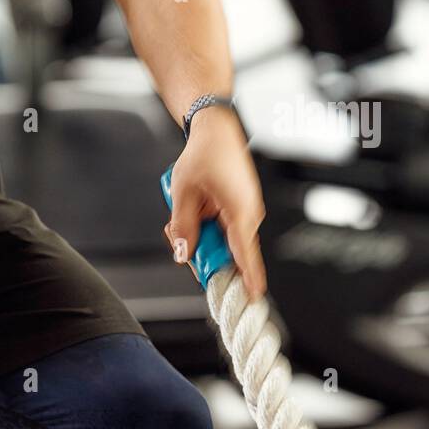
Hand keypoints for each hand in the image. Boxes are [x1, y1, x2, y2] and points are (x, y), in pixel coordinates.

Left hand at [162, 110, 267, 299]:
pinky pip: (223, 227)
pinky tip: (193, 208)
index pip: (245, 255)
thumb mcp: (183, 192)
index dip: (247, 279)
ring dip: (201, 235)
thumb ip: (182, 226)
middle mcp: (248, 214)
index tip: (251, 299)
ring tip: (183, 212)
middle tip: (178, 239)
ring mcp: (245, 211)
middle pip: (228, 252)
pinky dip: (206, 224)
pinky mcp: (239, 206)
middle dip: (202, 251)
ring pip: (223, 240)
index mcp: (241, 212)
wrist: (216, 128)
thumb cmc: (204, 153)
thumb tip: (182, 253)